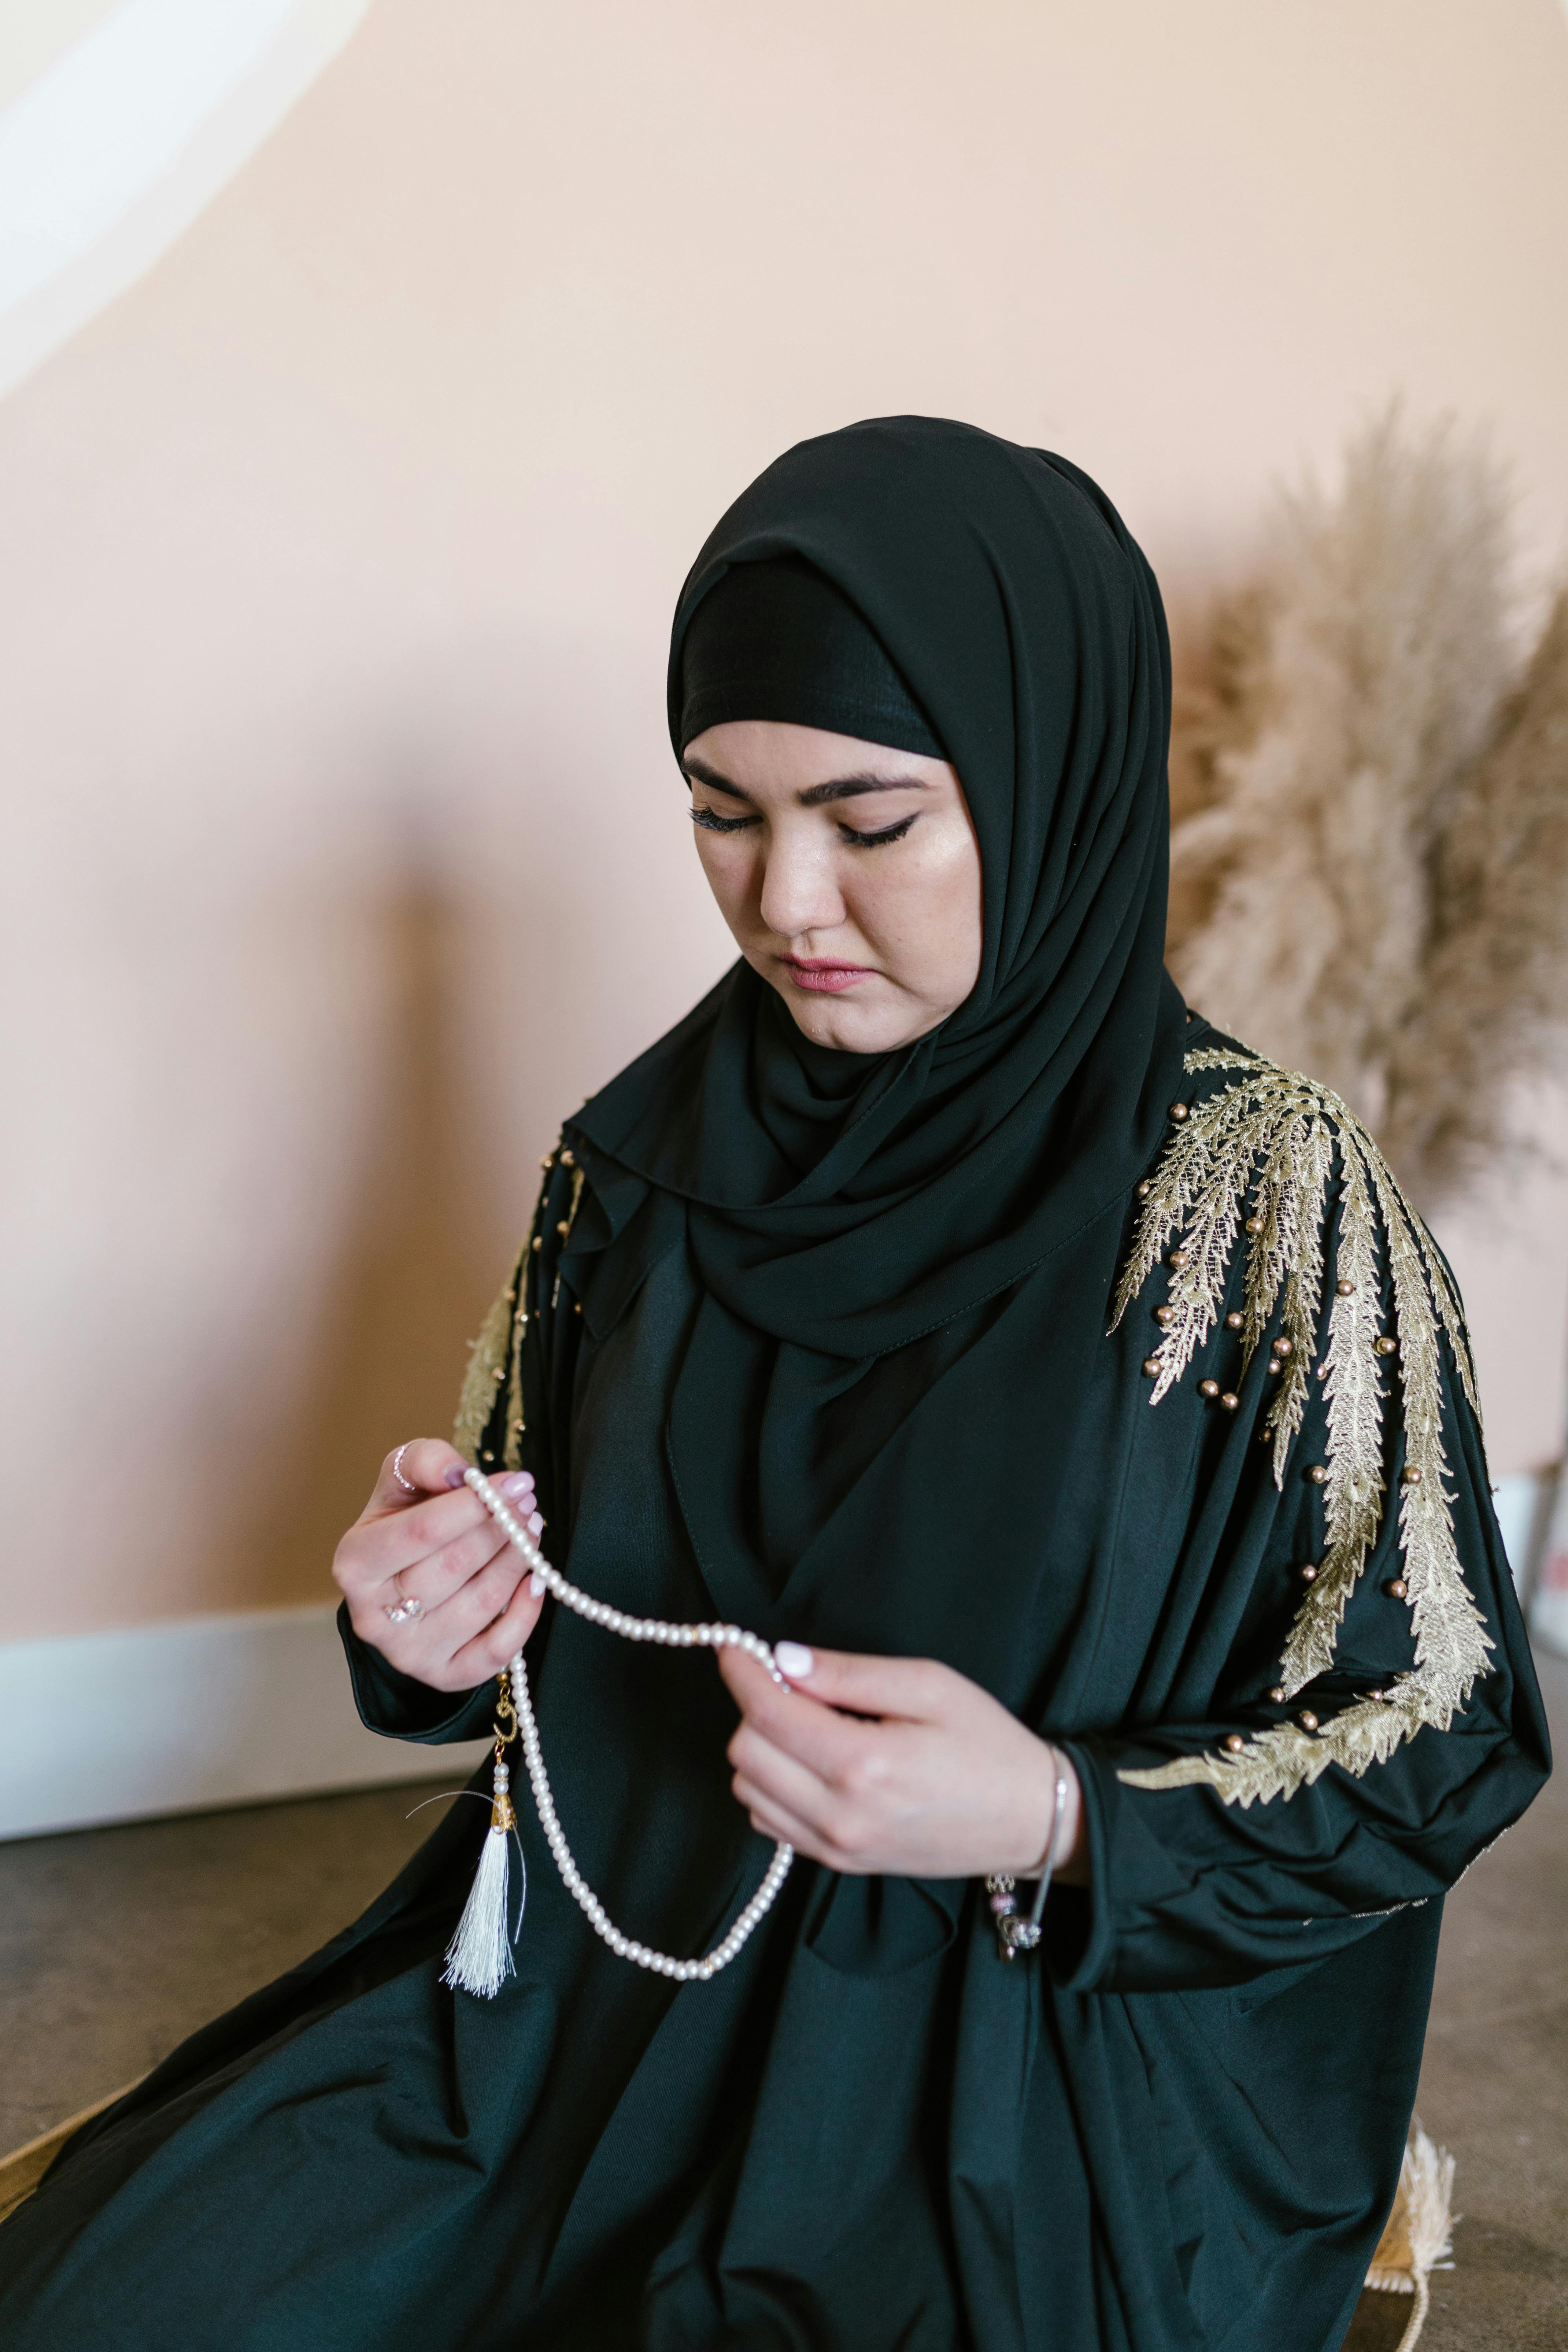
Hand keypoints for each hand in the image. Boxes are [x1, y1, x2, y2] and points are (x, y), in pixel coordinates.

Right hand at [333, 1439, 546, 1692]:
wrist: (400, 1574)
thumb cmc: (404, 1519)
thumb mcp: (402, 1478)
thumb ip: (425, 1461)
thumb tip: (459, 1474)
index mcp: (355, 1563)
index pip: (421, 1532)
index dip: (474, 1505)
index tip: (517, 1481)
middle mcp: (373, 1616)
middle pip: (454, 1566)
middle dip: (501, 1529)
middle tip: (527, 1502)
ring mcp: (407, 1653)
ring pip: (480, 1603)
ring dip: (518, 1560)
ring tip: (531, 1527)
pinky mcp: (442, 1675)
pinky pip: (495, 1651)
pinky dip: (524, 1614)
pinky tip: (535, 1579)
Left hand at [719, 1643, 1086, 1883]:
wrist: (1029, 1819)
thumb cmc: (987, 1744)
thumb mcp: (929, 1686)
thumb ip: (850, 1674)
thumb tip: (785, 1659)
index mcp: (864, 1765)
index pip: (767, 1714)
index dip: (742, 1670)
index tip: (735, 1643)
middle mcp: (841, 1816)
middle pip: (745, 1753)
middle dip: (756, 1707)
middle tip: (793, 1681)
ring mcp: (838, 1848)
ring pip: (749, 1790)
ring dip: (762, 1748)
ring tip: (810, 1722)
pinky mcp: (841, 1864)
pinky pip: (771, 1822)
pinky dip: (772, 1786)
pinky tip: (811, 1761)